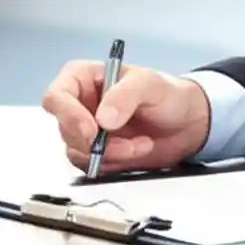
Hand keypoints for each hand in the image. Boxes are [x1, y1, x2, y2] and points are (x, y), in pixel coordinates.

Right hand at [41, 60, 212, 175]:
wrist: (187, 123)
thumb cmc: (167, 94)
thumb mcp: (150, 84)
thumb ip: (125, 95)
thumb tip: (102, 118)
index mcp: (83, 78)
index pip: (57, 96)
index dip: (69, 116)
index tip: (91, 131)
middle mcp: (80, 104)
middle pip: (65, 129)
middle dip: (95, 141)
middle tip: (123, 143)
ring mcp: (88, 130)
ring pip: (78, 151)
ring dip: (111, 154)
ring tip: (139, 144)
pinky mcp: (98, 153)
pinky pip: (93, 166)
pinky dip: (116, 163)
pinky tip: (137, 150)